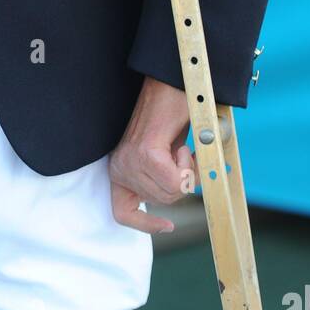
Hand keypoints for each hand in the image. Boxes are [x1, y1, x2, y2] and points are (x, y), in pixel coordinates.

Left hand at [107, 76, 196, 234]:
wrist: (172, 84)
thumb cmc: (171, 115)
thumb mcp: (164, 153)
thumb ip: (163, 176)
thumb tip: (181, 195)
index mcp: (121, 168)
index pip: (122, 213)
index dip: (145, 225)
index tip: (168, 225)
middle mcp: (121, 167)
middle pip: (163, 202)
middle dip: (183, 184)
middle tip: (187, 157)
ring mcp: (131, 162)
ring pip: (172, 193)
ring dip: (188, 172)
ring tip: (183, 148)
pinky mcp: (145, 154)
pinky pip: (176, 182)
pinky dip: (188, 167)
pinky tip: (183, 147)